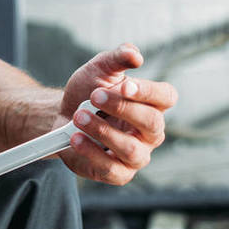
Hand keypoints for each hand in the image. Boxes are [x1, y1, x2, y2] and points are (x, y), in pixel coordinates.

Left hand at [55, 43, 176, 185]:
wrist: (61, 115)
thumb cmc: (87, 93)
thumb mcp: (99, 69)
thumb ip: (117, 58)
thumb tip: (135, 55)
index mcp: (152, 104)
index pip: (166, 97)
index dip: (149, 92)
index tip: (125, 85)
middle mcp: (149, 132)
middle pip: (152, 123)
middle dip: (122, 108)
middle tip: (93, 96)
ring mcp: (136, 155)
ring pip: (131, 149)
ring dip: (103, 131)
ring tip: (78, 117)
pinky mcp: (118, 173)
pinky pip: (112, 169)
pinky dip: (91, 152)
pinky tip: (75, 138)